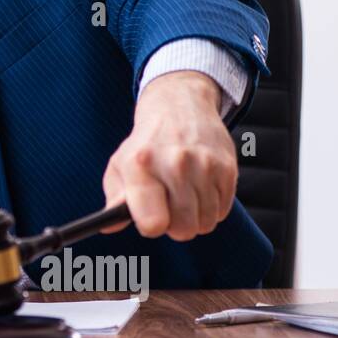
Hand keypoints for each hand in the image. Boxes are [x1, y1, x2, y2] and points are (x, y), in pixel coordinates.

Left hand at [100, 70, 237, 240]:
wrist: (180, 108)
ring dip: (194, 217)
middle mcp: (175, 164)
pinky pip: (221, 212)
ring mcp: (205, 166)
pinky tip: (199, 188)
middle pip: (183, 229)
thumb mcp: (120, 166)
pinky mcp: (227, 168)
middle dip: (175, 225)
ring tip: (183, 195)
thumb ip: (114, 199)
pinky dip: (211, 207)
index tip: (151, 218)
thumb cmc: (145, 145)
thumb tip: (109, 227)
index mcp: (141, 165)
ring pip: (204, 223)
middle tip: (168, 205)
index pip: (152, 222)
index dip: (151, 227)